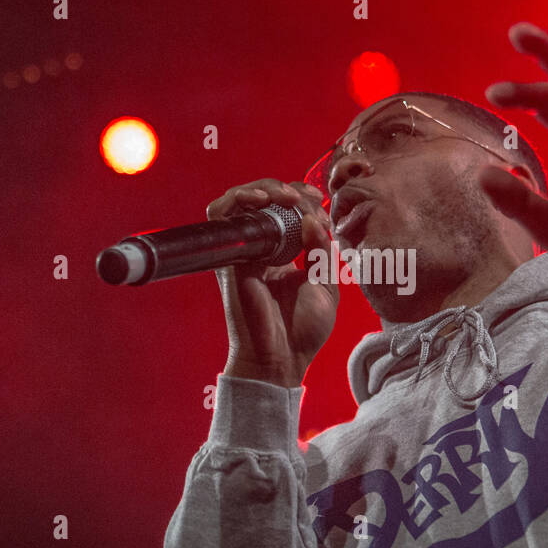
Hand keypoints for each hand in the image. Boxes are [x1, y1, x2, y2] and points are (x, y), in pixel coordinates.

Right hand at [206, 180, 336, 387]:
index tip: (320, 203)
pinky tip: (261, 201)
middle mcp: (260, 248)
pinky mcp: (229, 257)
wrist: (282, 359)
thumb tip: (311, 219)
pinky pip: (220, 218)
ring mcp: (243, 252)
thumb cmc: (303, 330)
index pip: (287, 211)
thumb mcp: (326, 285)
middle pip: (263, 200)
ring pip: (237, 201)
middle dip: (285, 189)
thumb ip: (321, 250)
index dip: (303, 199)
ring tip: (284, 196)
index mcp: (284, 254)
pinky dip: (237, 200)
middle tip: (305, 198)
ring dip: (261, 189)